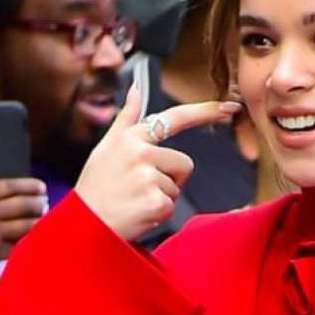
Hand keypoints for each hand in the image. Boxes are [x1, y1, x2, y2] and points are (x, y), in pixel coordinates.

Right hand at [0, 179, 48, 292]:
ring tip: (45, 222)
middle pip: (20, 205)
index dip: (27, 186)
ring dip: (37, 223)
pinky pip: (16, 248)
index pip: (7, 186)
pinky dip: (27, 245)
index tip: (40, 187)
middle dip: (37, 204)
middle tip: (46, 205)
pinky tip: (35, 243)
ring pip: (23, 226)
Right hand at [75, 74, 240, 243]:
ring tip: (135, 201)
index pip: (174, 119)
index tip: (229, 108)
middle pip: (184, 164)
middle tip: (141, 188)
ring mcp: (149, 177)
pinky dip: (158, 215)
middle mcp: (141, 153)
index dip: (204, 112)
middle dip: (171, 179)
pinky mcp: (155, 202)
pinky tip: (137, 213)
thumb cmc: (95, 187)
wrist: (85, 225)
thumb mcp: (105, 147)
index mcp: (132, 137)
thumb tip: (136, 89)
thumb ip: (126, 119)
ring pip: (177, 188)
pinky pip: (171, 207)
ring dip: (161, 198)